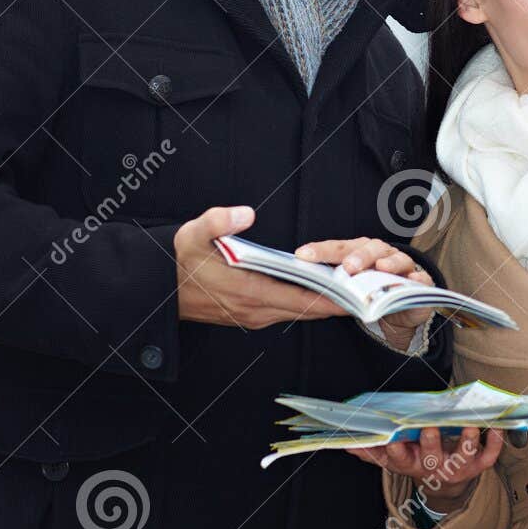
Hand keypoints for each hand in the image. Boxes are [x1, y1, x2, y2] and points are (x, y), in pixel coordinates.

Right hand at [174, 205, 350, 327]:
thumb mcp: (194, 234)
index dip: (332, 298)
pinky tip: (321, 289)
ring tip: (352, 287)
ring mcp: (254, 315)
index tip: (358, 294)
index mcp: (249, 291)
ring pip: (298, 311)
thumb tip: (247, 213)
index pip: (302, 300)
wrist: (161, 289)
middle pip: (308, 309)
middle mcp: (256, 310)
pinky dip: (306, 303)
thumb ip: (220, 221)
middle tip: (367, 290)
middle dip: (337, 301)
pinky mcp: (251, 315)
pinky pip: (286, 311)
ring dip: (323, 302)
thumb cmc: (180, 261)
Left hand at [294, 237, 436, 348]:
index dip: (322, 251)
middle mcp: (381, 254)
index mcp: (359, 251)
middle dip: (359, 256)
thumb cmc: (370, 291)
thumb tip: (308, 289)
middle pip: (370, 249)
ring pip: (398, 259)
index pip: (339, 248)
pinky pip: (422, 278)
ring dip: (390, 263)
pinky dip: (418, 278)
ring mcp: (403, 266)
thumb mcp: (349, 289)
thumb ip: (334, 287)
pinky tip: (414, 280)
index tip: (302, 255)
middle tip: (348, 267)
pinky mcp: (420, 282)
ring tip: (382, 268)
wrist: (398, 310)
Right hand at [345, 427, 505, 513]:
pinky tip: (496, 427)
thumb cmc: (419, 460)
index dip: (397, 451)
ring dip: (468, 440)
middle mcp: (434, 468)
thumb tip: (346, 444)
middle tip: (429, 428)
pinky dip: (495, 442)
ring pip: (464, 455)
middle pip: (432, 458)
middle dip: (430, 444)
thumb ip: (373, 451)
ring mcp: (458, 467)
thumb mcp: (395, 458)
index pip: (401, 460)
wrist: (447, 482)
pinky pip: (490, 456)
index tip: (393, 439)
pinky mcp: (478, 465)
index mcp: (412, 464)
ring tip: (471, 424)